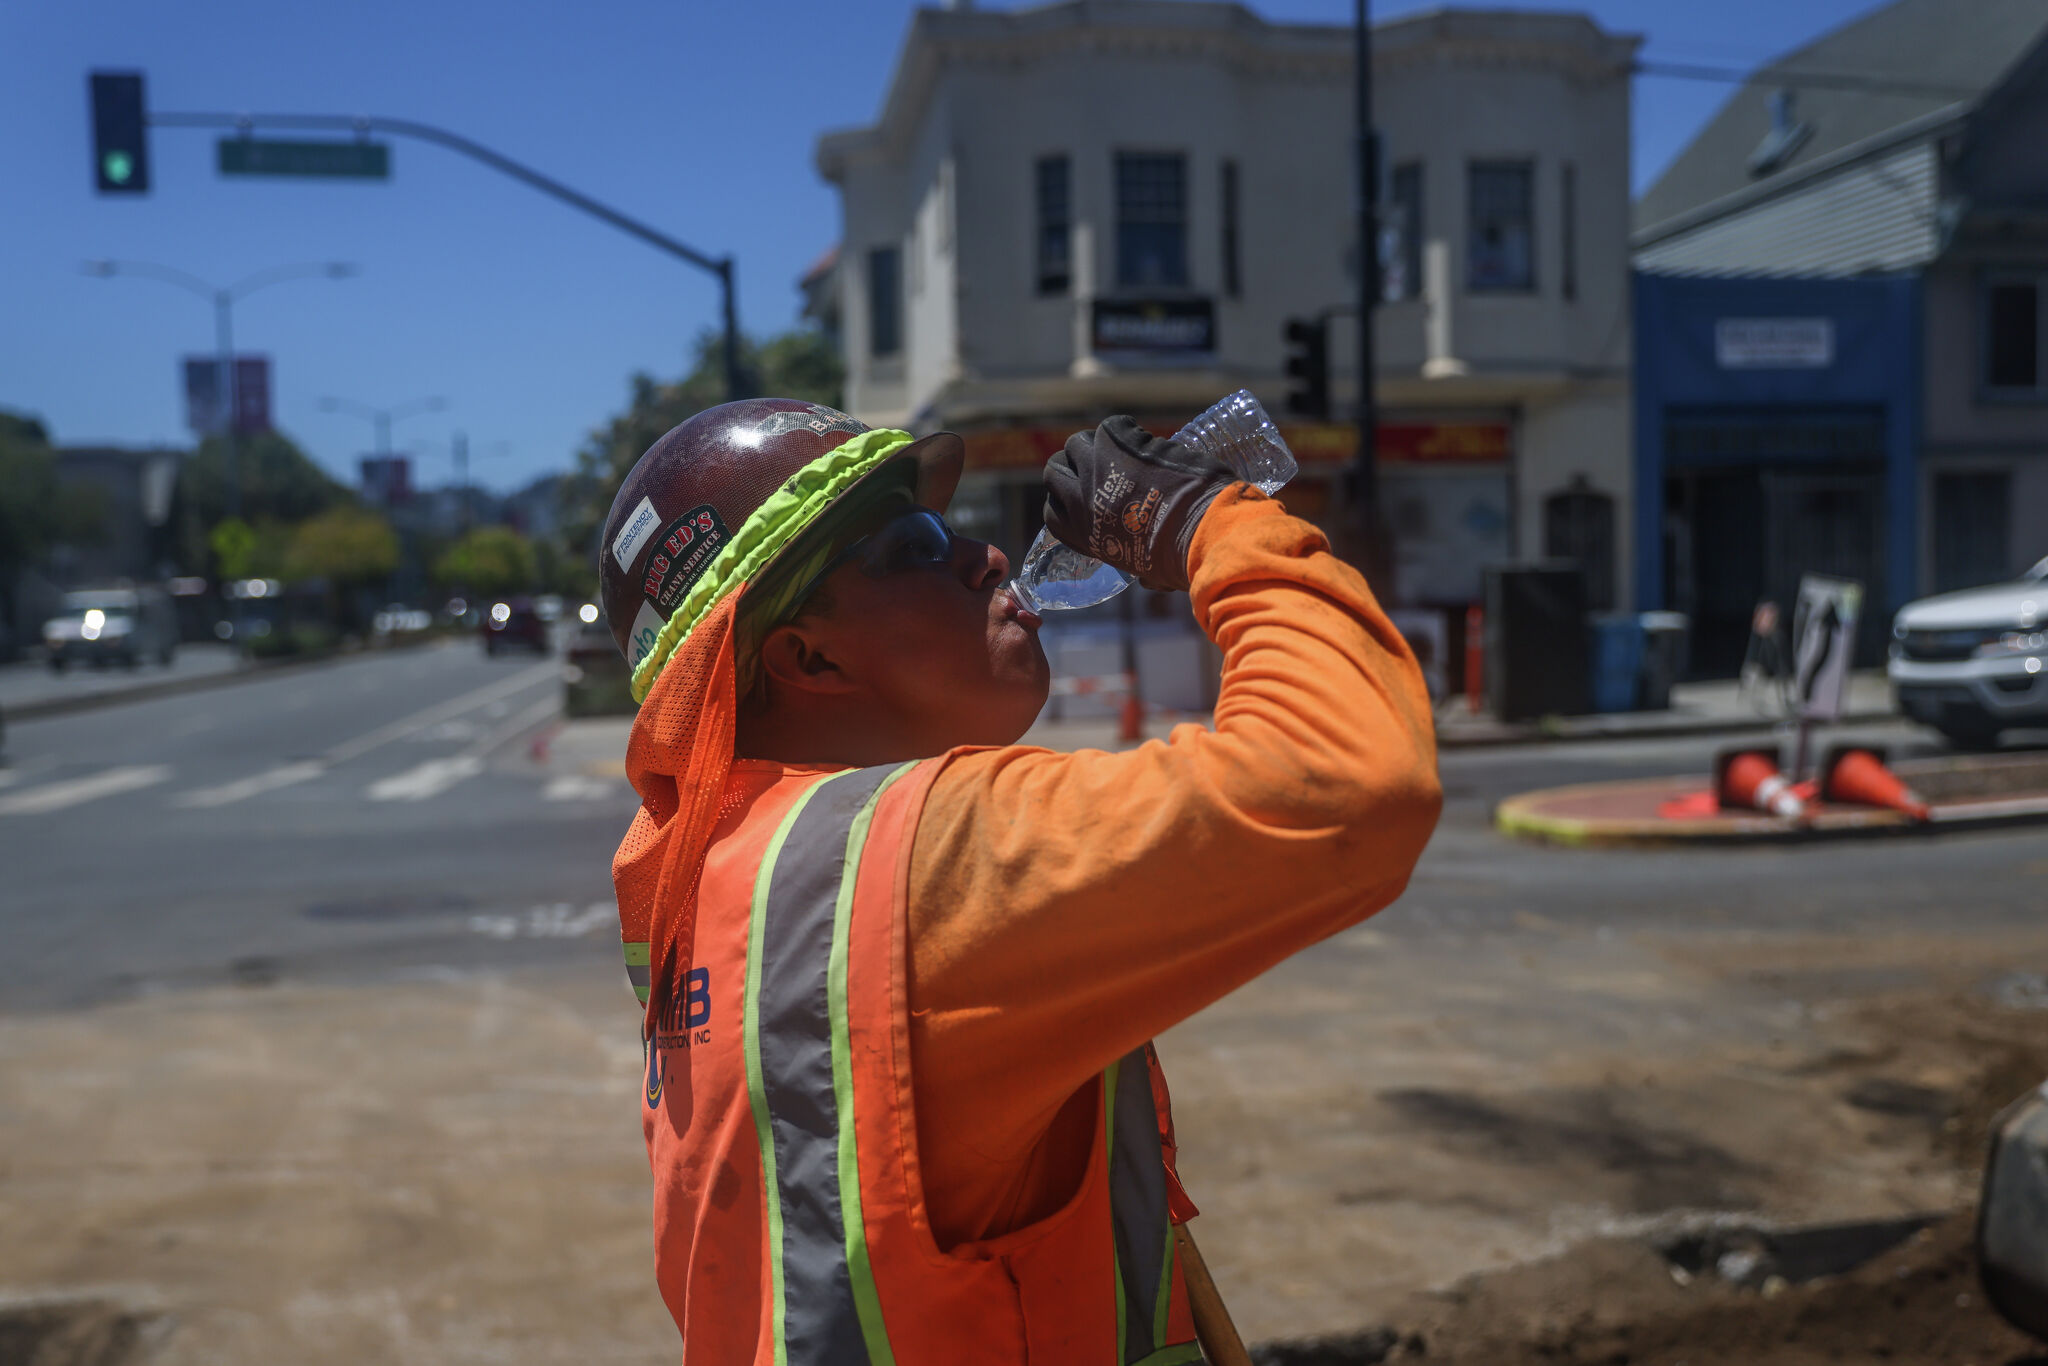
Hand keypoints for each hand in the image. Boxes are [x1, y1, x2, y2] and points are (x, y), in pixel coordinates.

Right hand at [1042, 416, 1235, 592]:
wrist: (1197, 529)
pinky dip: (1130, 431)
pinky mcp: (1115, 440)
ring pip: (1077, 442)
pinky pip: (1114, 426)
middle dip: (1073, 466)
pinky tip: (1150, 442)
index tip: (1085, 497)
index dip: (1067, 501)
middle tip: (1101, 466)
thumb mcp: (1147, 571)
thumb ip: (1140, 571)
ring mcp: (1094, 465)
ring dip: (1098, 444)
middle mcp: (1077, 498)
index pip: (1052, 511)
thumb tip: (1149, 580)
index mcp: (1080, 534)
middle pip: (1054, 470)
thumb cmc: (1178, 559)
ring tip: (1125, 451)